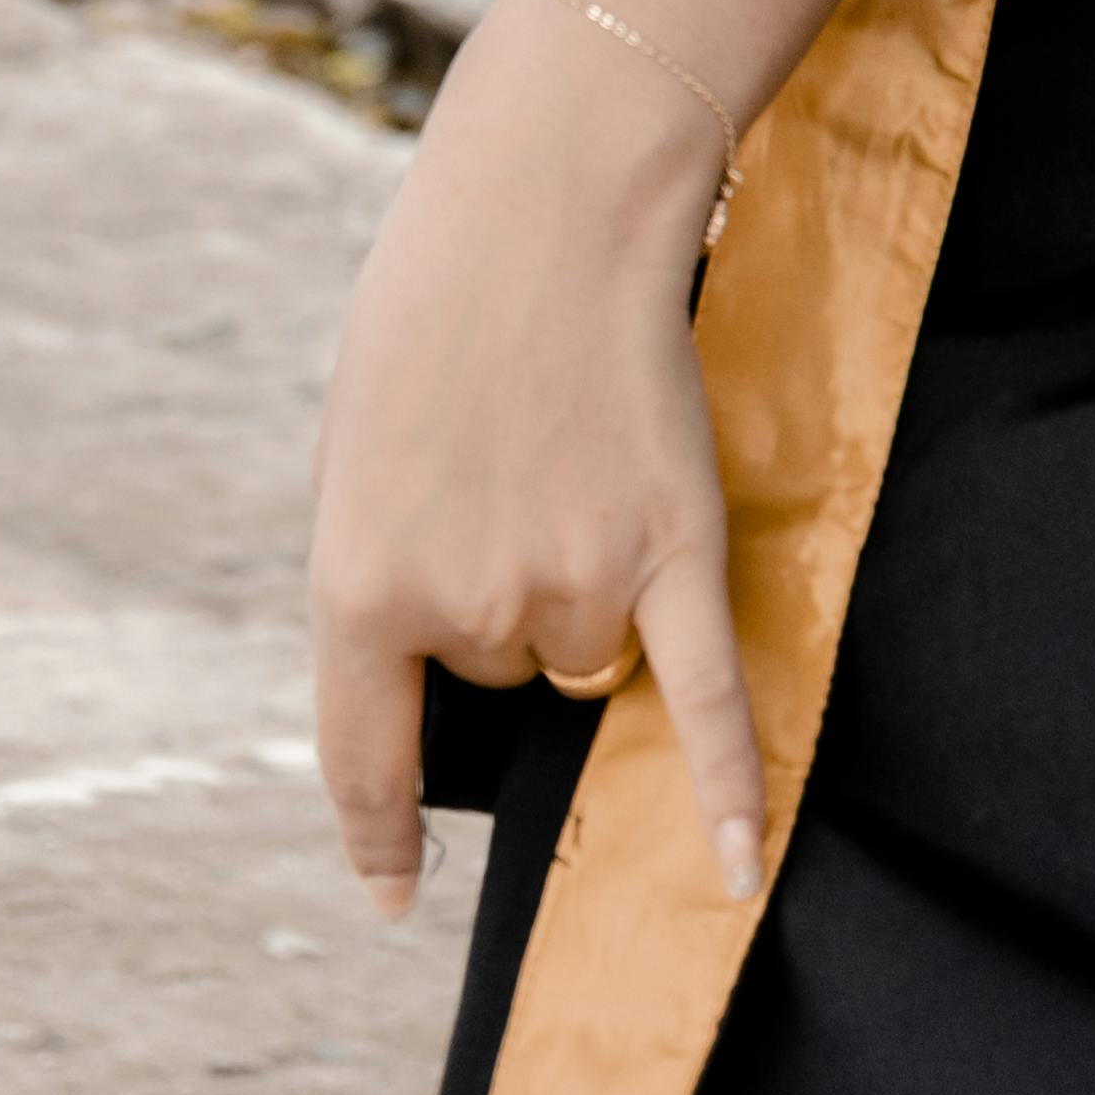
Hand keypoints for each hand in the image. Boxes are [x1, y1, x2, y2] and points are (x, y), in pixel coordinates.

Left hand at [308, 0, 768, 919]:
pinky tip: (739, 869)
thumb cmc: (433, 309)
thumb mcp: (354, 454)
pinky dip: (728, 788)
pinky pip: (709, 699)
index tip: (394, 894)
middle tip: (503, 467)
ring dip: (584, 588)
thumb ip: (384, 576)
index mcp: (358, 589)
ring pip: (588, 655)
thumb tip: (438, 665)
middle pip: (498, 673)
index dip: (378, 835)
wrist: (550, 201)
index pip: (364, 760)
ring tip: (574, 454)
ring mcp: (576, 585)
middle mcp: (468, 610)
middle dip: (500, 597)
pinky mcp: (678, 552)